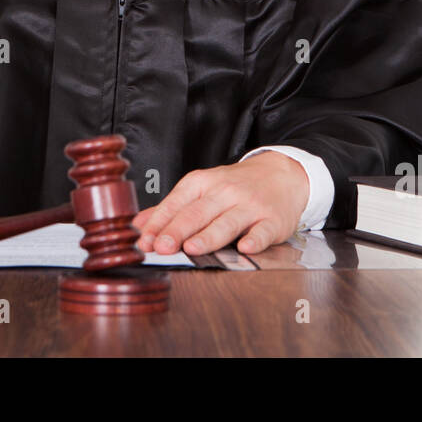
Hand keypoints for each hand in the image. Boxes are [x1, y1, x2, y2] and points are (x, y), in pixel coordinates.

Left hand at [131, 151, 307, 256]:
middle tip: (162, 247)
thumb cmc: (236, 186)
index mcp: (202, 183)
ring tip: (192, 248)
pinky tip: (245, 248)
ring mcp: (250, 206)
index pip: (176, 203)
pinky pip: (263, 231)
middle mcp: (225, 192)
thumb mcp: (201, 188)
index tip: (144, 241)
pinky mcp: (272, 220)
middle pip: (197, 213)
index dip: (159, 224)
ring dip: (209, 235)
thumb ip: (171, 209)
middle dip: (177, 230)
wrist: (282, 174)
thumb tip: (138, 225)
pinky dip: (255, 239)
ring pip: (227, 222)